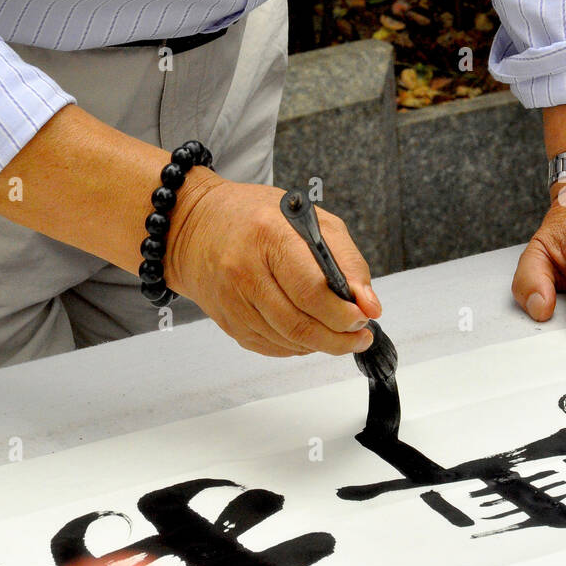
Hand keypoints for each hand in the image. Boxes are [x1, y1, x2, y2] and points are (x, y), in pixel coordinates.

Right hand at [165, 170, 379, 357]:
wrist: (196, 226)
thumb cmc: (257, 217)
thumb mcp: (310, 220)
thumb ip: (346, 260)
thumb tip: (369, 304)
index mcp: (269, 234)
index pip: (312, 289)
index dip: (343, 312)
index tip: (365, 316)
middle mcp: (245, 270)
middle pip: (301, 323)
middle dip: (340, 336)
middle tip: (360, 334)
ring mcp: (232, 300)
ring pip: (288, 341)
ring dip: (322, 344)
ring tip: (340, 334)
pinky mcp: (228, 322)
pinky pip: (272, 347)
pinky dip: (298, 346)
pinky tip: (308, 332)